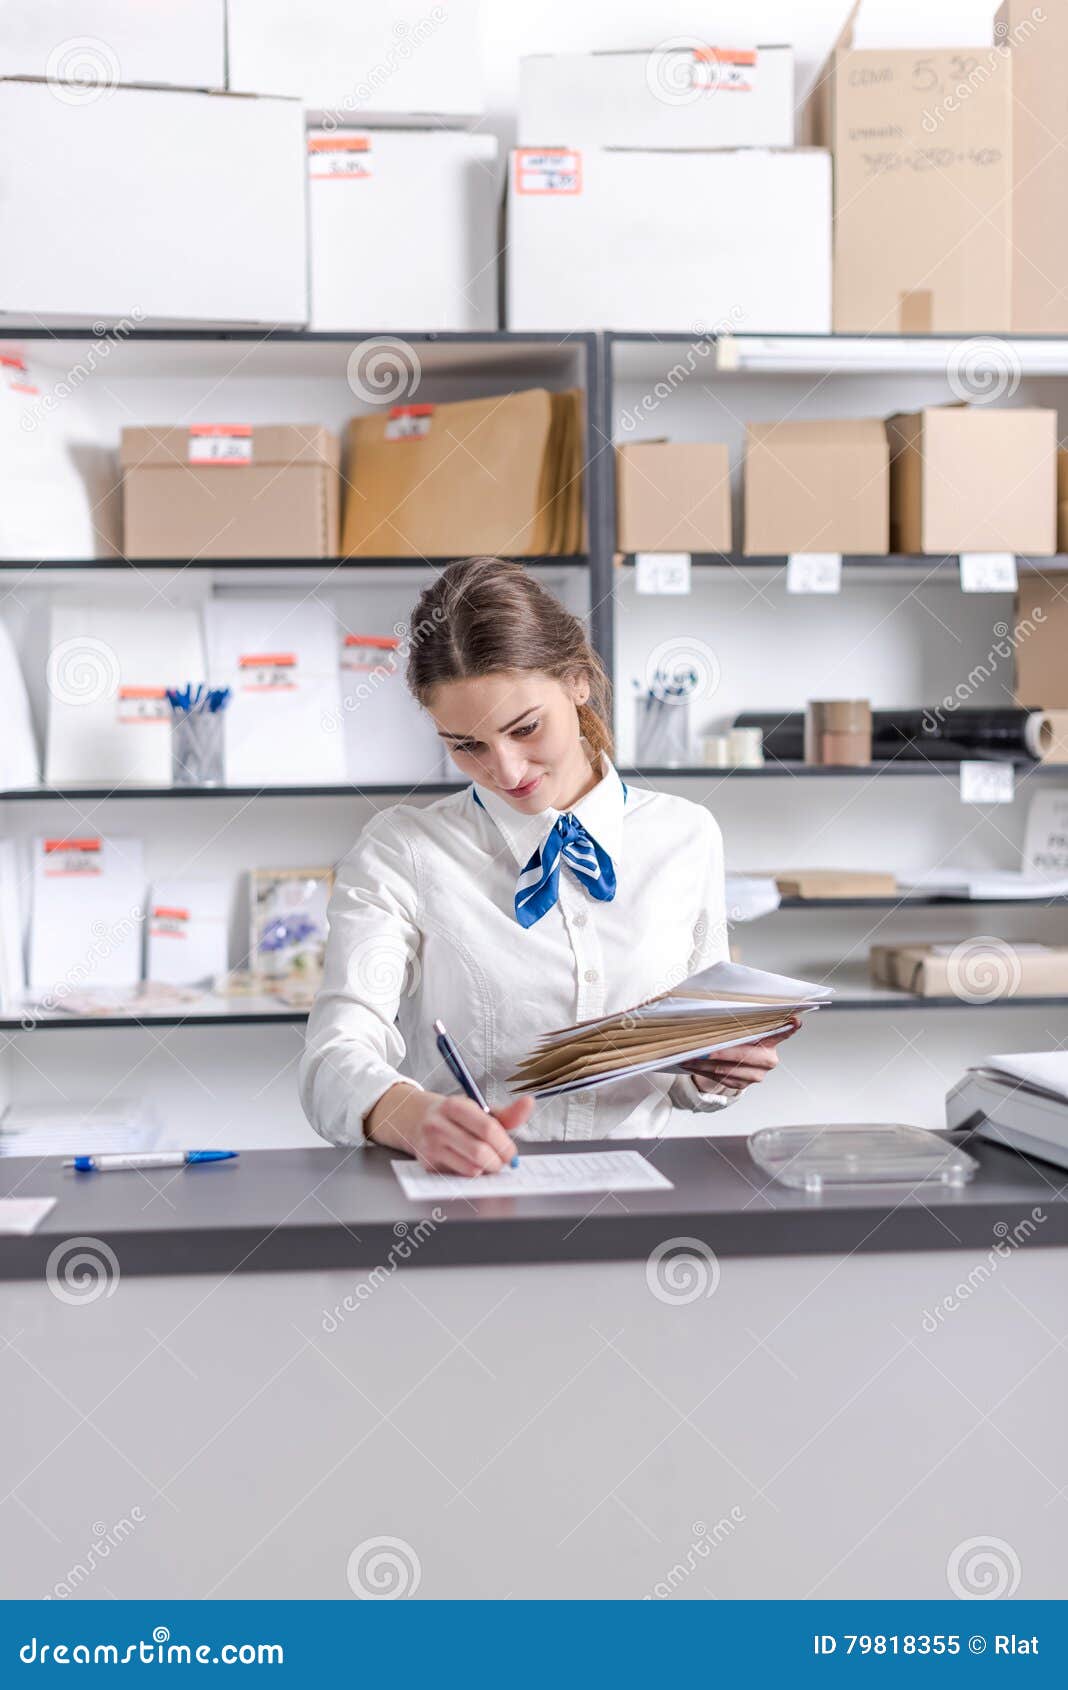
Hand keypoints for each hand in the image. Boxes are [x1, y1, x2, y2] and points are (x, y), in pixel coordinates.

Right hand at [367, 1084, 534, 1174]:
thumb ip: (507, 1113)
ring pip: (471, 1168)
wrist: (417, 1120)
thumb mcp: (479, 1110)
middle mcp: (438, 1125)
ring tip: (489, 1162)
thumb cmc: (456, 1117)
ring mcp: (430, 1145)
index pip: (488, 1128)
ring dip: (487, 1169)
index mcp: (455, 1106)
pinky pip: (459, 1176)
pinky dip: (472, 1174)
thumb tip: (529, 1103)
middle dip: (499, 1161)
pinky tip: (471, 1165)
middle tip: (503, 1162)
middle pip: (480, 1152)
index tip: (512, 1152)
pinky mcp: (427, 1164)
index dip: (505, 1144)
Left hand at [680, 1018, 801, 1093]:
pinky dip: (703, 1070)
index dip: (789, 1027)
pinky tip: (691, 1064)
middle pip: (744, 1055)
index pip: (782, 1032)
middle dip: (721, 1053)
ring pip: (727, 1069)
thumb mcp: (740, 1030)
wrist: (736, 1062)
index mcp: (771, 1040)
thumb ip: (740, 1025)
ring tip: (688, 1056)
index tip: (795, 1021)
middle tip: (704, 1050)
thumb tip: (723, 1012)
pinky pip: (720, 1078)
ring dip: (704, 1063)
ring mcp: (756, 1075)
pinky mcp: (743, 1084)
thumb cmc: (738, 1041)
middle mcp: (768, 1059)